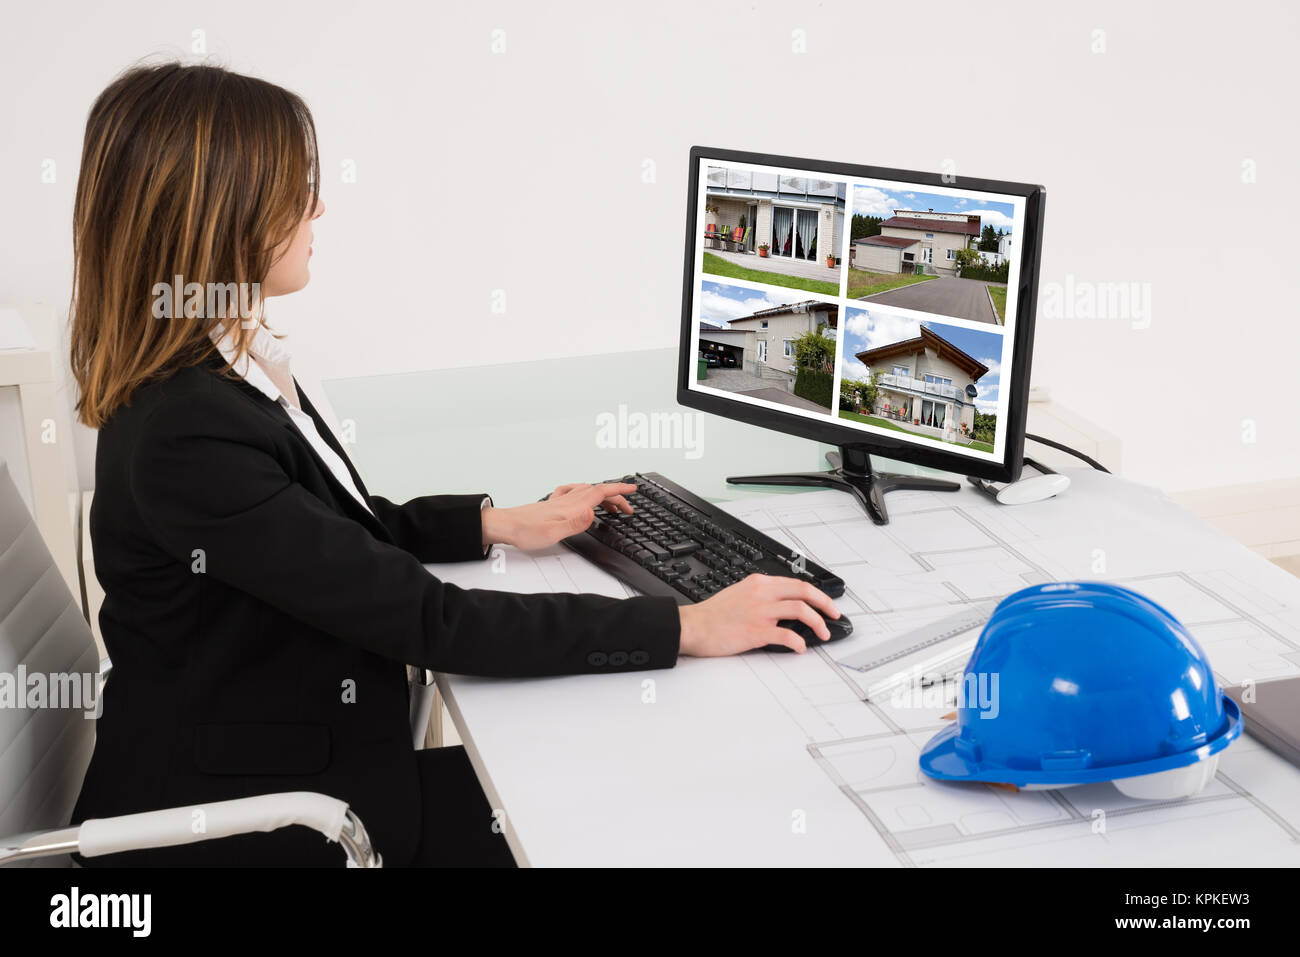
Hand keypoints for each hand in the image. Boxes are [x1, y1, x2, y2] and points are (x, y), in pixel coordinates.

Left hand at [481, 482, 637, 550]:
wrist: (505, 526)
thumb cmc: (526, 532)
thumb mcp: (553, 533)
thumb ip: (575, 523)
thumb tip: (593, 512)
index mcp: (572, 506)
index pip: (601, 493)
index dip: (619, 491)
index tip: (633, 490)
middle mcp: (568, 500)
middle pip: (598, 491)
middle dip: (616, 496)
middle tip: (628, 506)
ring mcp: (560, 501)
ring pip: (587, 492)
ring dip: (603, 495)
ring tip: (612, 506)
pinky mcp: (552, 505)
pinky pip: (573, 493)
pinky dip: (584, 493)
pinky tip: (582, 498)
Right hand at [677, 574, 841, 655]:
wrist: (693, 626)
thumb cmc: (712, 615)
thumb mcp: (739, 593)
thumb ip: (761, 594)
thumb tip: (782, 603)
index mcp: (758, 583)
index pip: (796, 583)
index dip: (816, 593)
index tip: (825, 603)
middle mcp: (762, 593)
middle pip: (804, 591)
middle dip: (825, 604)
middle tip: (834, 615)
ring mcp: (760, 611)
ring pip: (801, 610)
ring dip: (818, 623)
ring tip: (823, 633)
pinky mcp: (756, 631)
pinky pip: (787, 635)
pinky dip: (799, 642)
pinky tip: (800, 648)